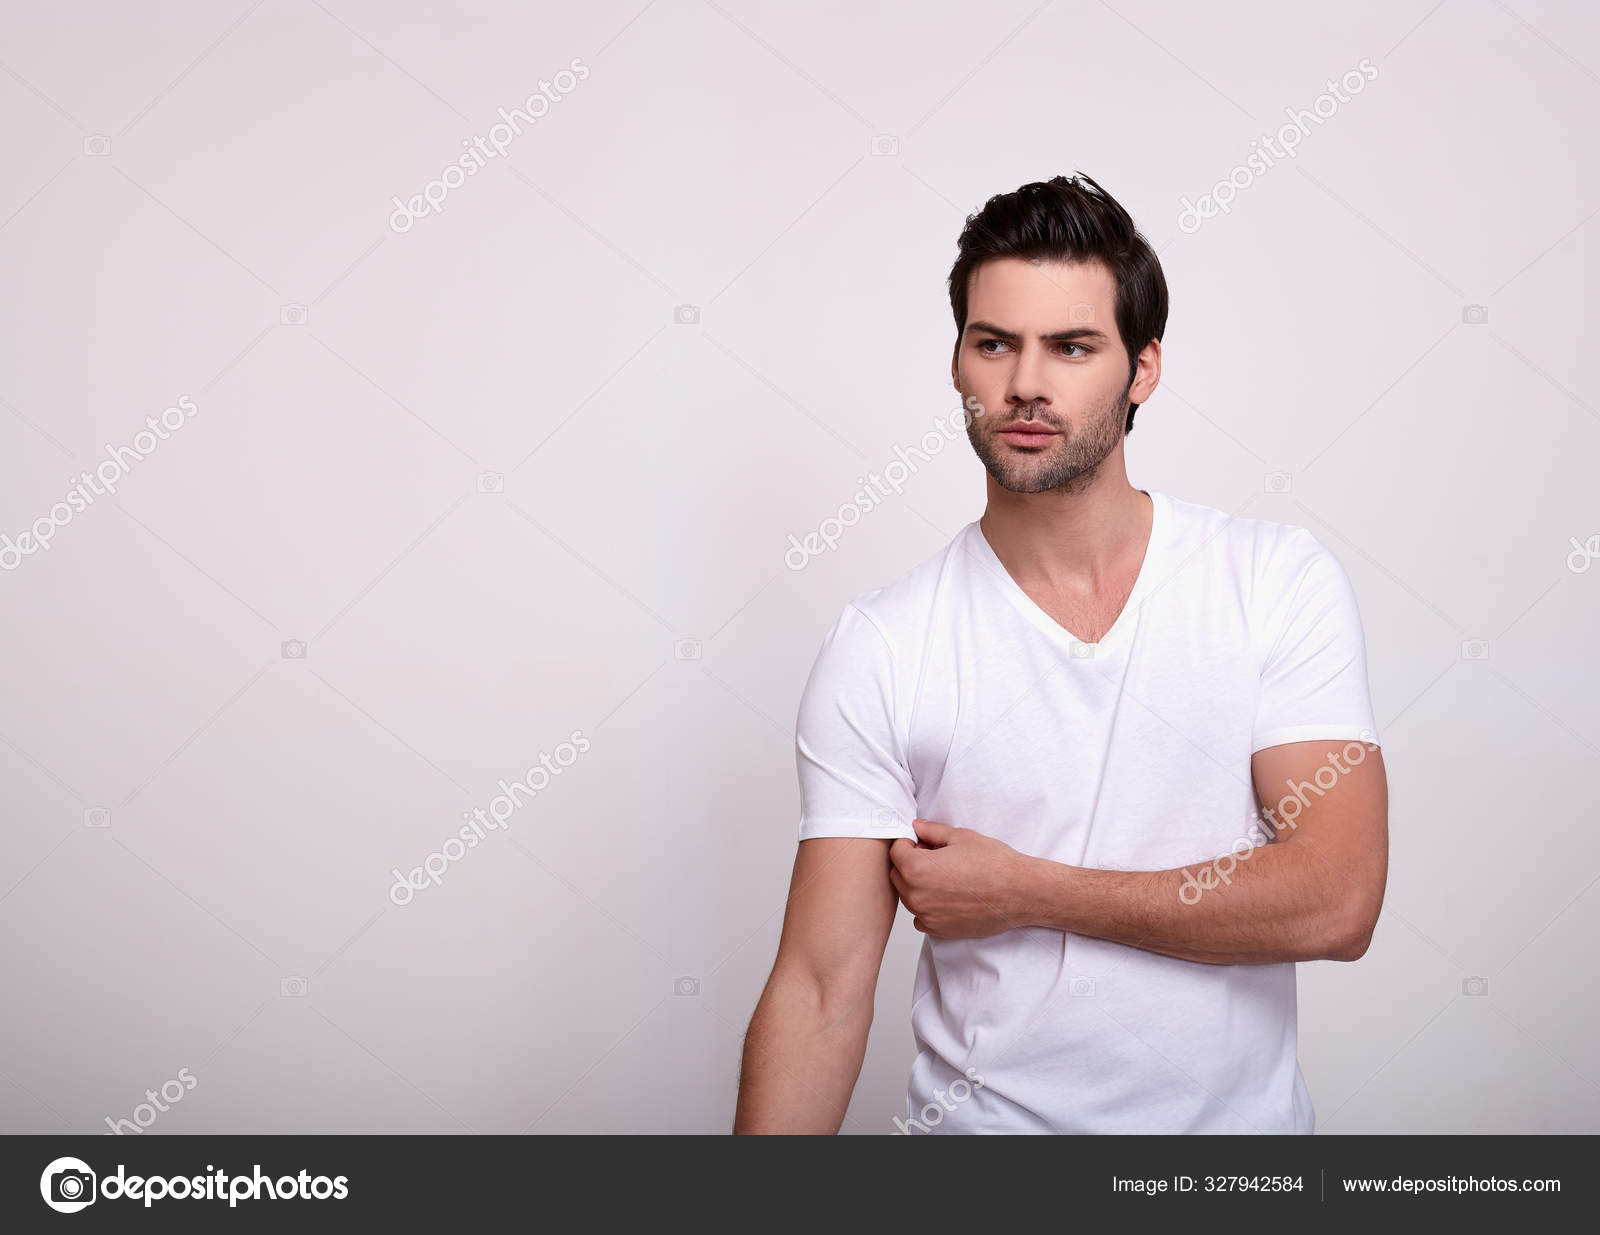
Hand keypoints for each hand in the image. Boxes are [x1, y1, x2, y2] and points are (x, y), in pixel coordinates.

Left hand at [888, 817, 1033, 937]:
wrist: (1020, 892)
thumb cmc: (995, 864)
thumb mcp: (961, 837)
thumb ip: (932, 831)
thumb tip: (917, 826)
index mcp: (917, 868)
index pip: (895, 851)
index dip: (908, 843)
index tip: (923, 843)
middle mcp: (916, 895)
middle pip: (897, 875)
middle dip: (910, 864)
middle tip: (936, 857)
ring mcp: (927, 915)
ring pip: (909, 897)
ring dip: (918, 885)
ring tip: (946, 876)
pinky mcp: (939, 930)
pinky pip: (921, 917)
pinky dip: (928, 907)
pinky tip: (949, 897)